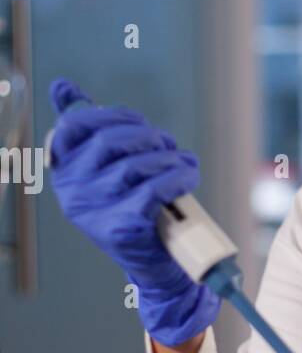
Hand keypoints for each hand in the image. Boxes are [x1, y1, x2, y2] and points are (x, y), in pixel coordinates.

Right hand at [49, 79, 220, 344]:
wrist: (157, 266)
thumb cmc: (136, 210)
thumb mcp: (109, 170)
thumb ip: (90, 130)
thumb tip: (63, 86)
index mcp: (64, 173)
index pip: (74, 126)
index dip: (111, 116)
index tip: (139, 124)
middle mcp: (73, 193)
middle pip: (111, 141)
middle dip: (149, 137)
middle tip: (168, 147)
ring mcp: (96, 212)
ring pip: (137, 164)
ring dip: (170, 159)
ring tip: (183, 165)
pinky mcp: (123, 227)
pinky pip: (155, 188)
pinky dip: (179, 178)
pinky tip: (188, 178)